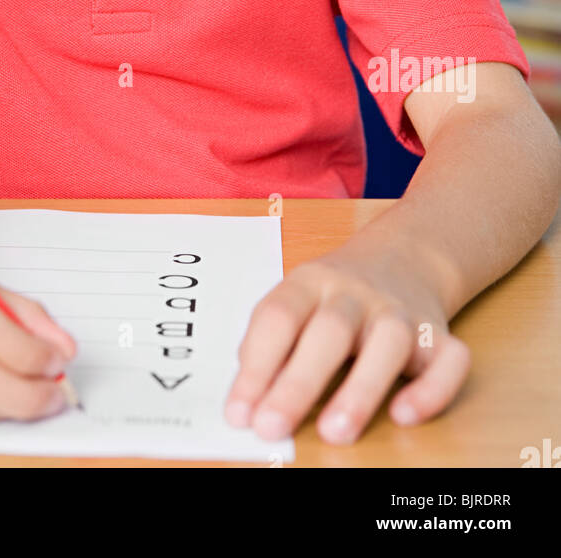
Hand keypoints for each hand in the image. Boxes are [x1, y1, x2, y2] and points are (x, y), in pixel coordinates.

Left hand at [224, 243, 470, 445]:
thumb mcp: (296, 302)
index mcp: (310, 282)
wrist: (403, 256)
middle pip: (329, 330)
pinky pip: (448, 360)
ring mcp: (400, 311)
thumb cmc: (335, 296)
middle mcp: (356, 293)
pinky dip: (432, 390)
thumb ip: (271, 344)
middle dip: (298, 382)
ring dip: (360, 389)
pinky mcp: (438, 335)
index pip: (278, 317)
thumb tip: (249, 401)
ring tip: (334, 433)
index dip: (255, 366)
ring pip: (389, 342)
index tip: (238, 413)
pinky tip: (404, 416)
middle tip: (271, 427)